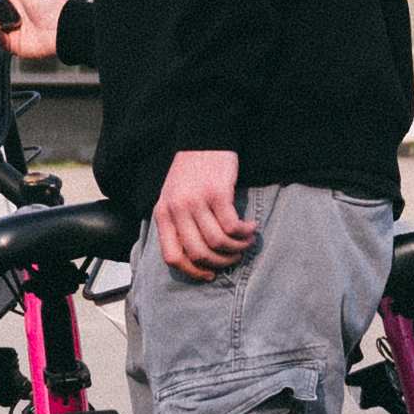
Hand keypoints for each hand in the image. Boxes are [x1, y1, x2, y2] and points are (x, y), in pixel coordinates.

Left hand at [151, 147, 254, 281]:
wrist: (203, 138)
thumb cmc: (190, 172)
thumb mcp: (173, 198)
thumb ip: (178, 224)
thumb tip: (197, 259)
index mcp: (162, 214)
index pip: (172, 257)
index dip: (193, 272)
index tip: (209, 275)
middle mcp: (176, 210)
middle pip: (198, 253)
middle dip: (220, 262)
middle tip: (234, 258)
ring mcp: (196, 201)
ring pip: (218, 242)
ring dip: (237, 248)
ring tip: (246, 242)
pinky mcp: (217, 193)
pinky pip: (232, 225)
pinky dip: (245, 232)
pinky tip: (251, 227)